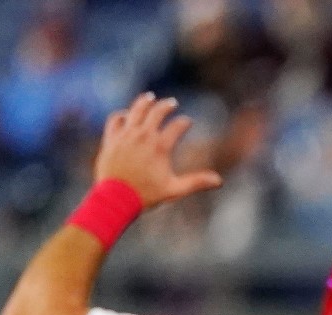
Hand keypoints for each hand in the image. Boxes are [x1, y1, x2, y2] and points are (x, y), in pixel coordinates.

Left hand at [93, 93, 222, 208]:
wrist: (115, 199)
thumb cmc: (146, 196)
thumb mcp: (174, 190)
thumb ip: (196, 182)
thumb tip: (219, 180)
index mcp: (160, 147)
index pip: (177, 126)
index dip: (184, 123)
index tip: (187, 122)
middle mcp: (143, 136)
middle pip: (157, 111)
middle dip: (167, 105)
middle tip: (172, 103)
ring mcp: (125, 135)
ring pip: (136, 110)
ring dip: (145, 102)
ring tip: (150, 97)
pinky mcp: (111, 138)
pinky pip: (116, 119)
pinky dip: (123, 114)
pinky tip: (127, 115)